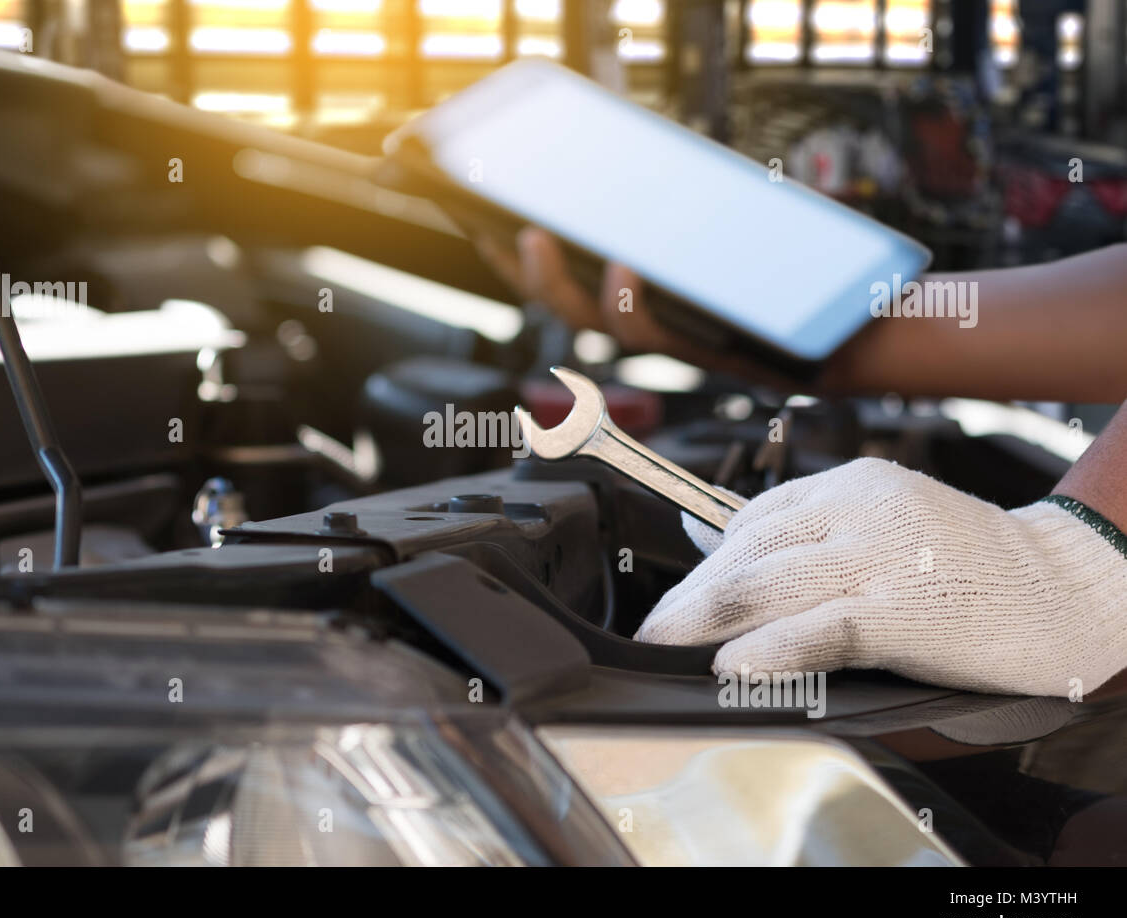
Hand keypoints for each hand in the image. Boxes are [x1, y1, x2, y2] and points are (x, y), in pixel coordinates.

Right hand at [475, 227, 862, 392]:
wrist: (857, 325)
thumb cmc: (791, 272)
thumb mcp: (726, 223)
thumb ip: (679, 200)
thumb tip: (633, 149)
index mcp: (640, 290)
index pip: (563, 274)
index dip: (514, 252)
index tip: (479, 213)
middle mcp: (648, 319)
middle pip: (561, 302)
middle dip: (521, 269)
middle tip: (503, 230)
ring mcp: (672, 336)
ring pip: (594, 321)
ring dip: (558, 283)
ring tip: (540, 238)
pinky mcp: (703, 350)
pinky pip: (649, 330)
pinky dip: (626, 297)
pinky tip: (622, 264)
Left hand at [636, 458, 1126, 696]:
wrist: (1069, 585)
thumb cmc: (972, 567)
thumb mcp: (889, 530)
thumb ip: (821, 545)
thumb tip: (738, 581)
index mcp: (851, 485)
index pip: (751, 520)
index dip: (703, 567)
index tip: (672, 600)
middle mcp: (857, 507)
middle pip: (745, 551)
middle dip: (689, 598)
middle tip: (650, 635)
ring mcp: (879, 554)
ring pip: (764, 583)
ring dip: (701, 621)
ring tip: (663, 649)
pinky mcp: (904, 607)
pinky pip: (818, 626)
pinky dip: (768, 648)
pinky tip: (732, 668)